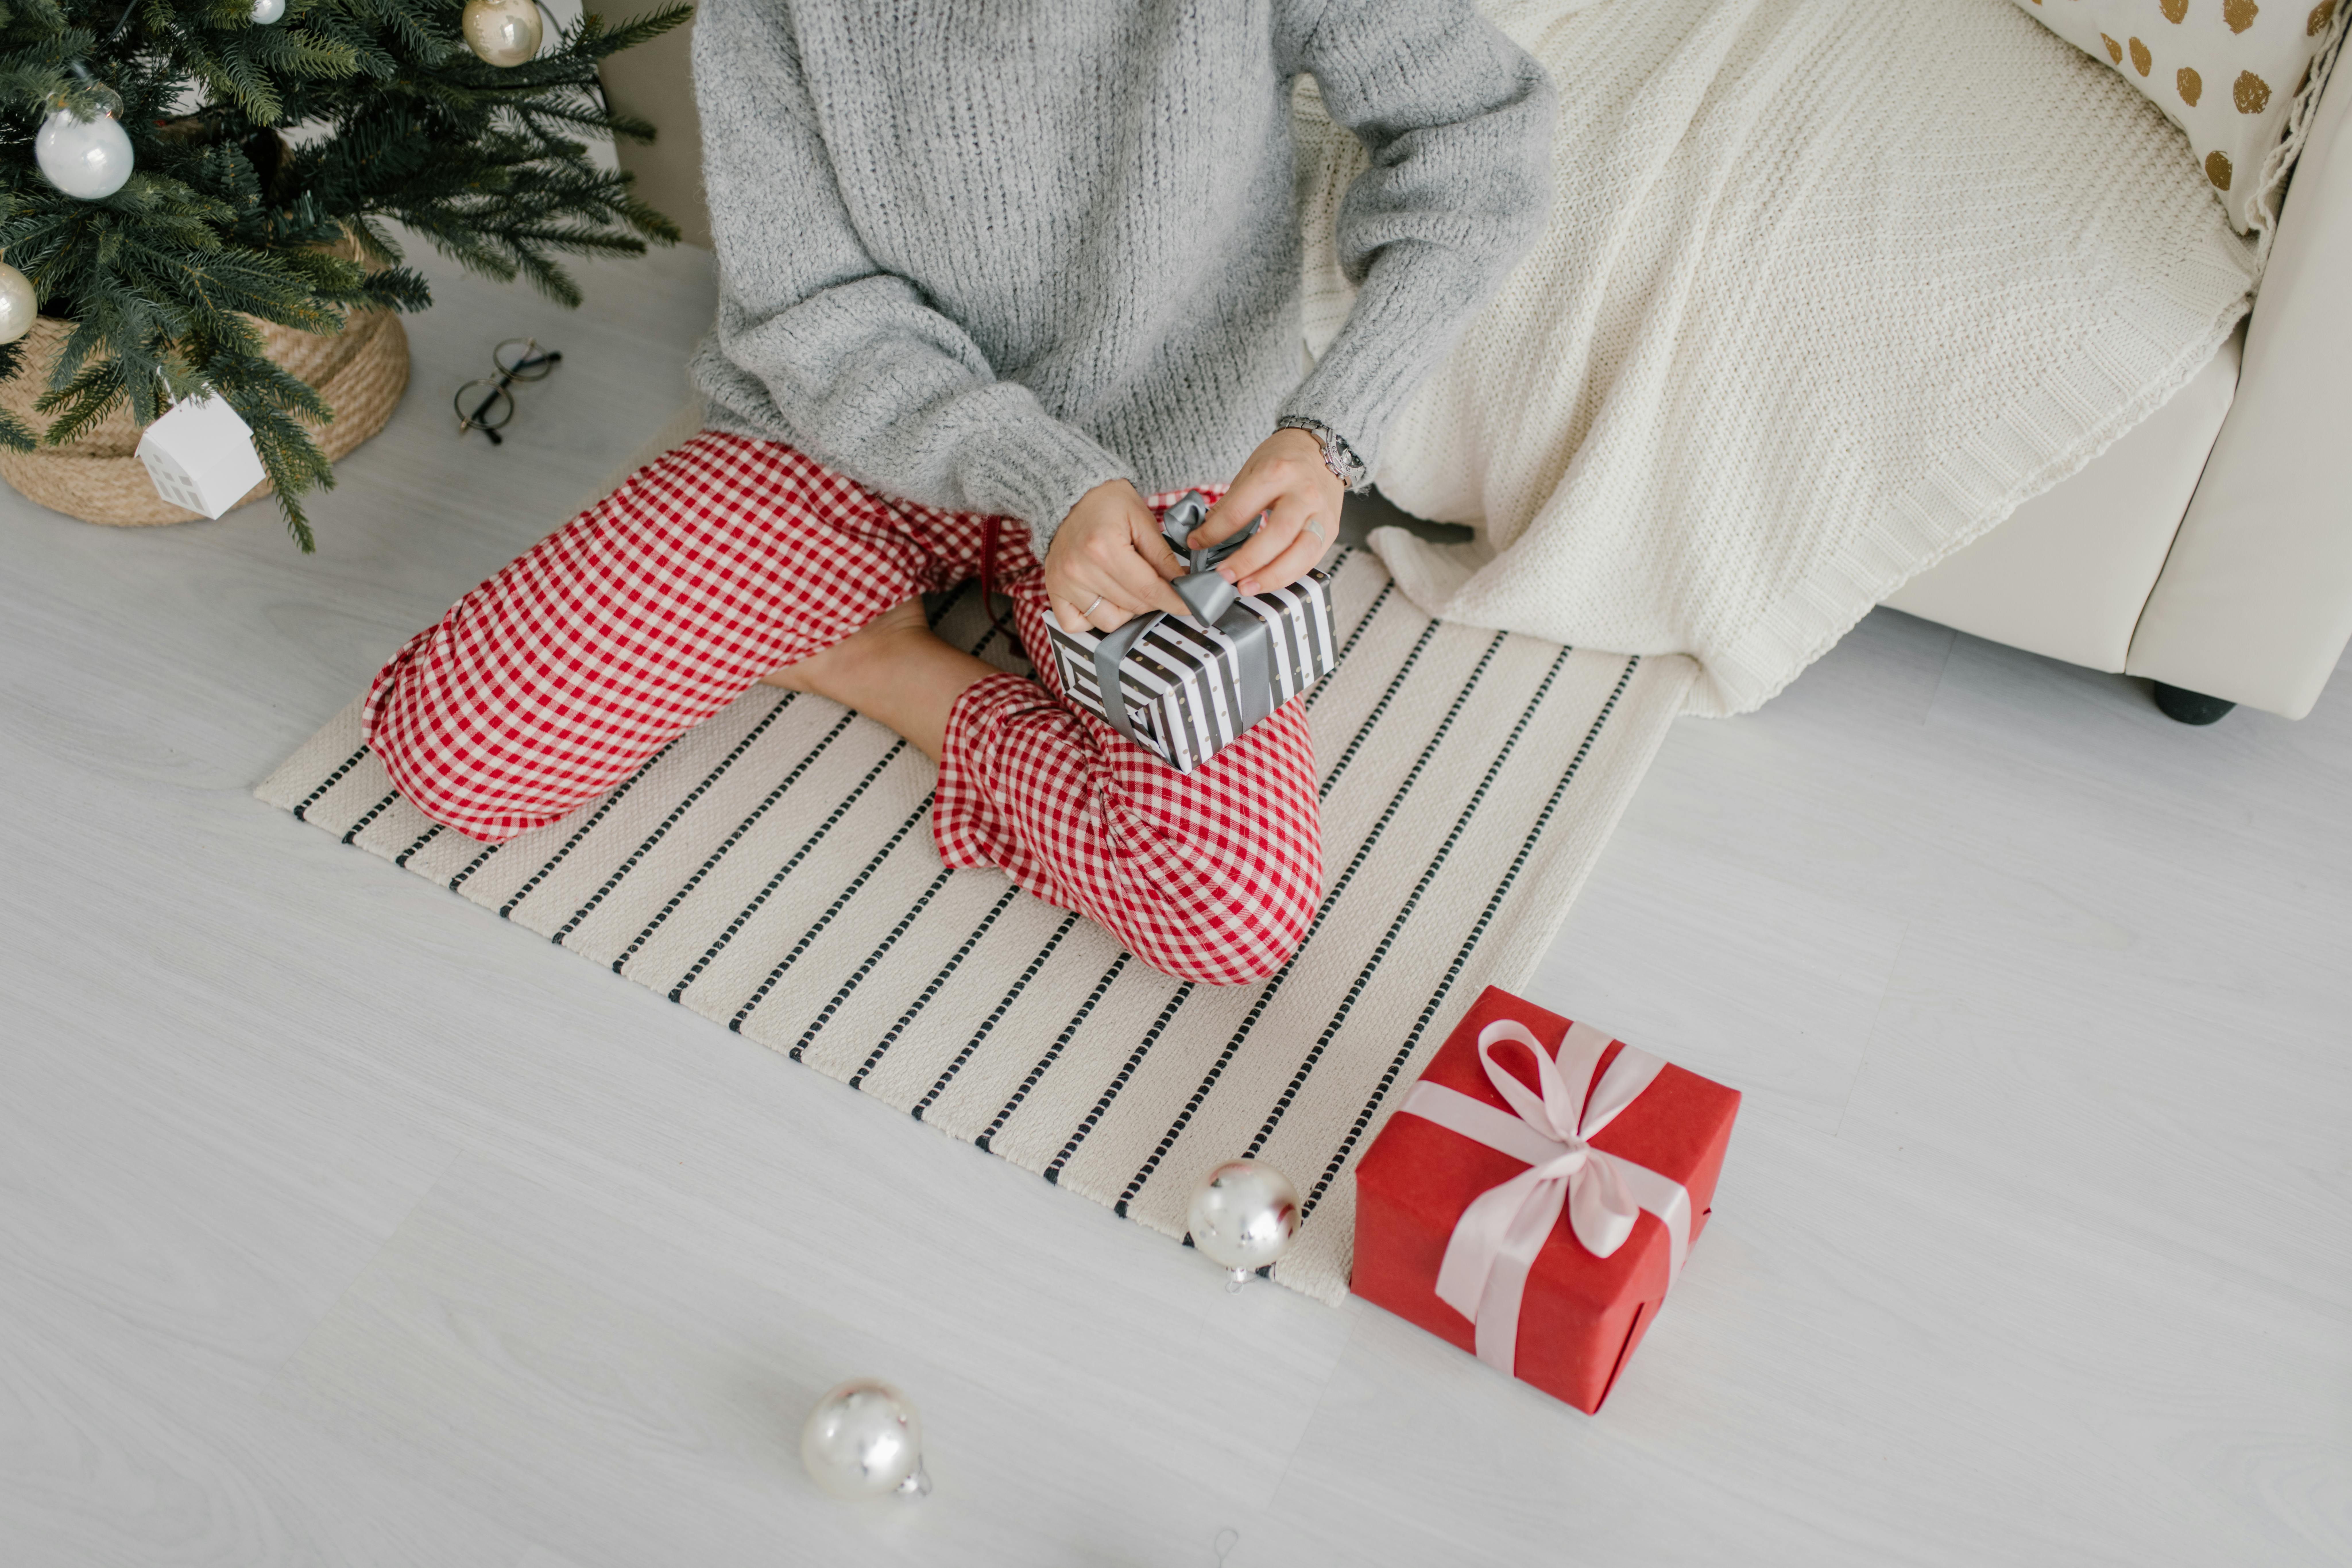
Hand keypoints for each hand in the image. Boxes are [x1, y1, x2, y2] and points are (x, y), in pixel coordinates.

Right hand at [1044, 478, 1189, 633]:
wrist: (1071, 493)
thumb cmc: (1107, 502)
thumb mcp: (1142, 520)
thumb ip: (1163, 556)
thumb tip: (1182, 585)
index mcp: (1104, 548)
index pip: (1148, 590)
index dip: (1174, 601)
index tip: (1190, 606)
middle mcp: (1080, 570)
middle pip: (1132, 606)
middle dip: (1154, 600)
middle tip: (1160, 585)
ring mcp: (1064, 582)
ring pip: (1109, 621)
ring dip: (1127, 610)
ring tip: (1129, 586)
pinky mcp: (1053, 589)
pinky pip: (1077, 624)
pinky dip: (1094, 618)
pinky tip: (1104, 598)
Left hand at [1187, 427, 1343, 595]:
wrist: (1322, 450)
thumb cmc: (1283, 458)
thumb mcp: (1251, 470)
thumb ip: (1230, 504)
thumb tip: (1204, 536)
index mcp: (1277, 473)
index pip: (1240, 510)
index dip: (1214, 532)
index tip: (1196, 544)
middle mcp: (1303, 493)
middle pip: (1276, 534)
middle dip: (1247, 561)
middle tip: (1224, 576)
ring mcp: (1321, 513)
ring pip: (1301, 553)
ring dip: (1271, 576)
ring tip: (1247, 588)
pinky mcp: (1330, 529)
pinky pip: (1311, 560)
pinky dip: (1288, 575)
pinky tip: (1268, 581)